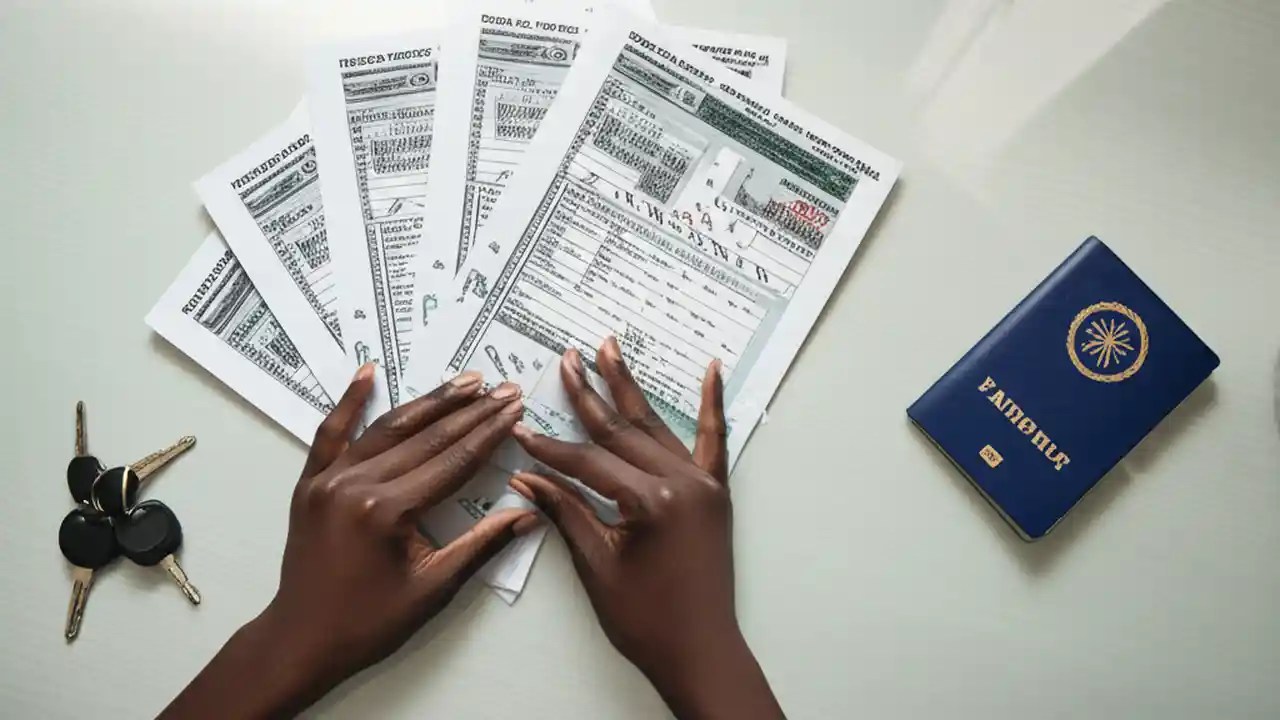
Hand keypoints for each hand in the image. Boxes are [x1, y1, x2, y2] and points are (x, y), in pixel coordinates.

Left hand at [162, 365, 537, 718]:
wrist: (302, 640)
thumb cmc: (369, 622)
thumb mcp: (434, 588)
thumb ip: (481, 545)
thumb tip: (529, 514)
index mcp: (386, 511)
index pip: (452, 461)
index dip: (488, 434)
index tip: (514, 410)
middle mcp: (355, 485)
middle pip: (425, 438)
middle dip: (470, 412)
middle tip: (503, 389)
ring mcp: (327, 480)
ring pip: (386, 428)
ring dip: (429, 402)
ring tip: (465, 381)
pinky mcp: (309, 482)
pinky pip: (330, 433)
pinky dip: (349, 402)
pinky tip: (368, 373)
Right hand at [509, 339, 782, 719]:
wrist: (700, 650)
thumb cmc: (646, 619)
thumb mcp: (597, 565)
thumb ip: (566, 512)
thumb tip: (527, 477)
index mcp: (649, 501)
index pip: (587, 462)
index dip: (549, 448)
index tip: (521, 429)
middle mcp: (680, 483)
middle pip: (621, 432)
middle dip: (589, 396)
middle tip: (567, 359)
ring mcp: (702, 485)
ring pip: (656, 428)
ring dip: (630, 389)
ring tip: (610, 350)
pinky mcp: (716, 493)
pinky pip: (713, 441)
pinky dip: (712, 405)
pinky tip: (713, 371)